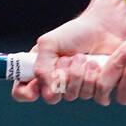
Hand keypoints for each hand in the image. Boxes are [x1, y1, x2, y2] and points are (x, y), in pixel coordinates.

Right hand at [11, 11, 125, 103]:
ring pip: (73, 95)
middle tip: (67, 58)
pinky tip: (96, 64)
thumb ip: (41, 67)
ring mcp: (76, 88)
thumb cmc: (75, 33)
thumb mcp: (49, 44)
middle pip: (52, 98)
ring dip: (79, 73)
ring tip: (83, 56)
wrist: (103, 28)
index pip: (22, 92)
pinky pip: (93, 95)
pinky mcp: (95, 89)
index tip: (35, 86)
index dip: (26, 93)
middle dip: (61, 75)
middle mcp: (56, 83)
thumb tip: (48, 93)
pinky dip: (94, 77)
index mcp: (40, 72)